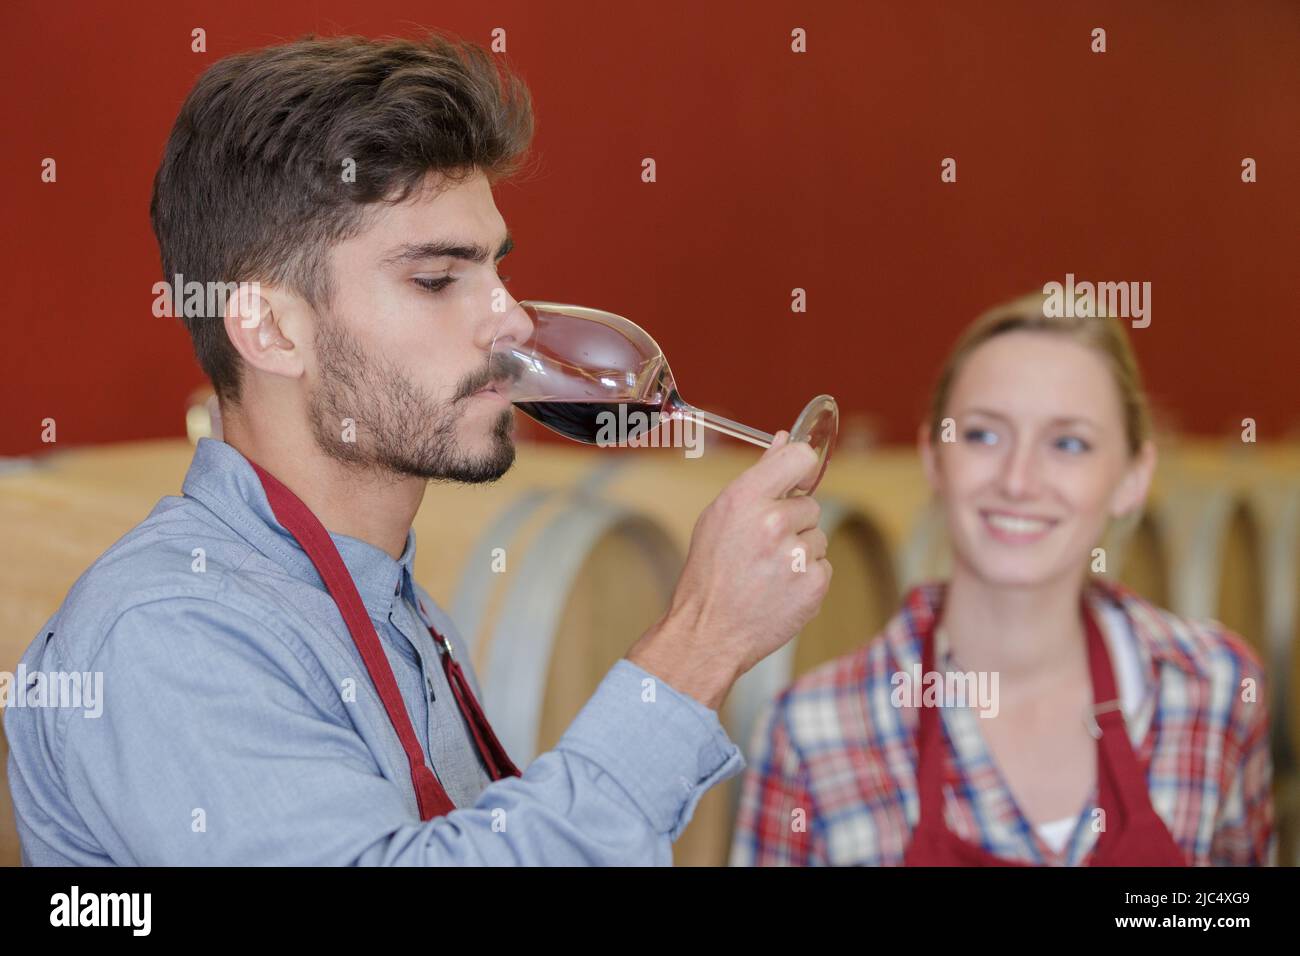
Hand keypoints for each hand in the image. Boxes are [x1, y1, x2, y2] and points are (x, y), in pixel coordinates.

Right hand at [626, 431, 831, 710]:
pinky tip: (780, 590)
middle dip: (793, 523)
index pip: (800, 457)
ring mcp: (796, 555)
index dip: (802, 468)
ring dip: (801, 553)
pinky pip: (823, 567)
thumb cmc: (710, 573)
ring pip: (818, 538)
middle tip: (762, 548)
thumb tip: (784, 440)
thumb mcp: (720, 516)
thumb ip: (759, 476)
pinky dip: (807, 579)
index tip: (797, 482)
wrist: (708, 631)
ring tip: (768, 572)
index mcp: (745, 498)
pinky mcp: (814, 584)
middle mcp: (772, 522)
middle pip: (811, 505)